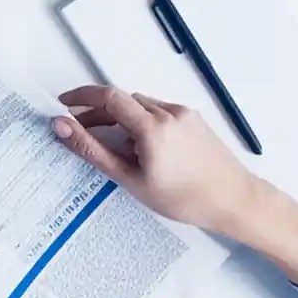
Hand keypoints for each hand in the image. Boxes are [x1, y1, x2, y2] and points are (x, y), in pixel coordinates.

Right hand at [51, 85, 259, 234]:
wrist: (233, 200)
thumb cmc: (184, 198)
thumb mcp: (130, 179)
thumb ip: (92, 149)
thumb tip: (63, 128)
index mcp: (151, 127)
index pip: (108, 96)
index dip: (81, 97)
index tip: (64, 104)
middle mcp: (169, 113)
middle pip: (122, 101)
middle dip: (97, 112)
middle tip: (79, 131)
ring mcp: (183, 114)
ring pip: (140, 106)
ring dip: (119, 118)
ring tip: (113, 147)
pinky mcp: (192, 120)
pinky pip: (158, 112)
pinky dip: (140, 122)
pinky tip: (140, 148)